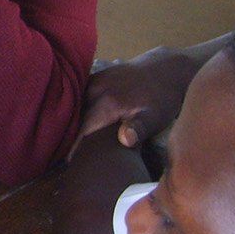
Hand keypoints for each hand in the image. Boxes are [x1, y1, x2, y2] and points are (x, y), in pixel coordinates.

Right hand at [74, 44, 209, 151]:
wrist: (166, 69)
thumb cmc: (162, 98)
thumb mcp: (156, 116)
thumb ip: (139, 129)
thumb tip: (125, 140)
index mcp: (109, 102)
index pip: (83, 129)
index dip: (74, 147)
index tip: (68, 164)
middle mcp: (96, 89)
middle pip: (75, 117)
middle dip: (70, 135)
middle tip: (68, 158)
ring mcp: (94, 80)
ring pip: (76, 106)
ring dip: (72, 122)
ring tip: (68, 141)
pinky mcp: (95, 77)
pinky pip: (80, 97)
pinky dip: (78, 110)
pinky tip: (79, 122)